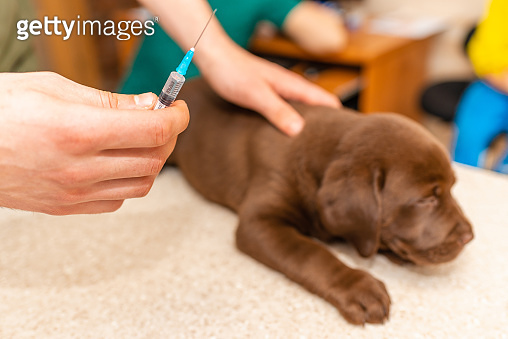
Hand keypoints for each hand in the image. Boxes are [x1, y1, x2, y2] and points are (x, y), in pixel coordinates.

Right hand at [0, 72, 188, 214]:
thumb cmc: (1, 109)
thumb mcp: (54, 88)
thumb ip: (109, 102)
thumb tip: (149, 105)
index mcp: (79, 131)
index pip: (154, 129)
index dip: (176, 117)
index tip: (179, 108)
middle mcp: (80, 168)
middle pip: (154, 159)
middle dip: (168, 137)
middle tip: (163, 120)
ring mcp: (73, 193)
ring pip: (141, 184)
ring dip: (153, 161)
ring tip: (143, 141)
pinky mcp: (66, 207)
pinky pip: (117, 200)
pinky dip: (129, 181)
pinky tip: (119, 162)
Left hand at [199, 44, 340, 135]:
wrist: (214, 57)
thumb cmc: (233, 73)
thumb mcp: (256, 95)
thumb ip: (278, 111)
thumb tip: (300, 130)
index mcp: (292, 86)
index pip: (326, 101)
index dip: (338, 118)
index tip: (346, 137)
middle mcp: (289, 86)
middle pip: (316, 106)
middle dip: (325, 123)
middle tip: (330, 148)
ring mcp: (278, 90)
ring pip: (301, 107)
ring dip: (307, 123)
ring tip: (310, 144)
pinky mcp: (267, 94)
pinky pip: (286, 108)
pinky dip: (290, 120)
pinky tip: (284, 132)